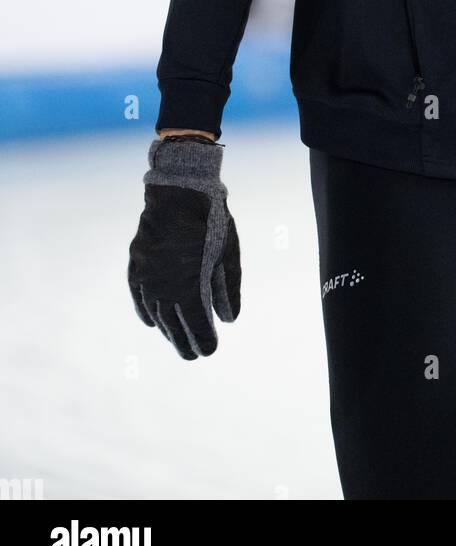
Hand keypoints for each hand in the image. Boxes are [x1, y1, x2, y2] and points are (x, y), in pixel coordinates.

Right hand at [128, 135, 240, 359]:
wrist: (179, 189)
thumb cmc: (210, 219)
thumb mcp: (227, 253)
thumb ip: (227, 288)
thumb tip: (228, 319)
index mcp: (188, 285)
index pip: (195, 324)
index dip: (202, 340)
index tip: (209, 351)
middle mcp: (163, 286)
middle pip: (173, 324)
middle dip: (183, 342)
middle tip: (193, 356)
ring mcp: (146, 275)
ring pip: (155, 312)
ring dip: (165, 330)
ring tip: (175, 341)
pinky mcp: (137, 263)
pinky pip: (139, 295)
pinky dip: (146, 310)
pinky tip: (151, 322)